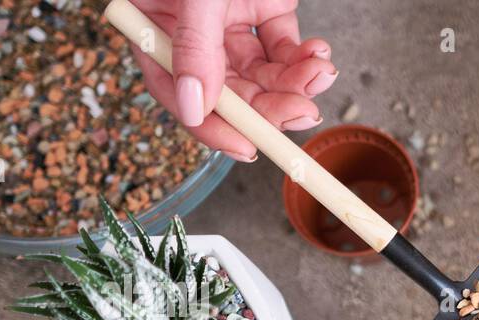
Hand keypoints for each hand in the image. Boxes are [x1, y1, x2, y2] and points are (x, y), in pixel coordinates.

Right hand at [128, 0, 338, 161]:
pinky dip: (305, 59)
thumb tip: (199, 108)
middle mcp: (192, 31)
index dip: (214, 126)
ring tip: (320, 72)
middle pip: (231, 91)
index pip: (181, 94)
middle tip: (303, 112)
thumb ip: (197, 47)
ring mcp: (228, 21)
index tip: (247, 147)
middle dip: (270, 106)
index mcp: (158, 28)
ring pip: (263, 75)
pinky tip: (319, 55)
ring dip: (295, 83)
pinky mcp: (264, 8)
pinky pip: (285, 48)